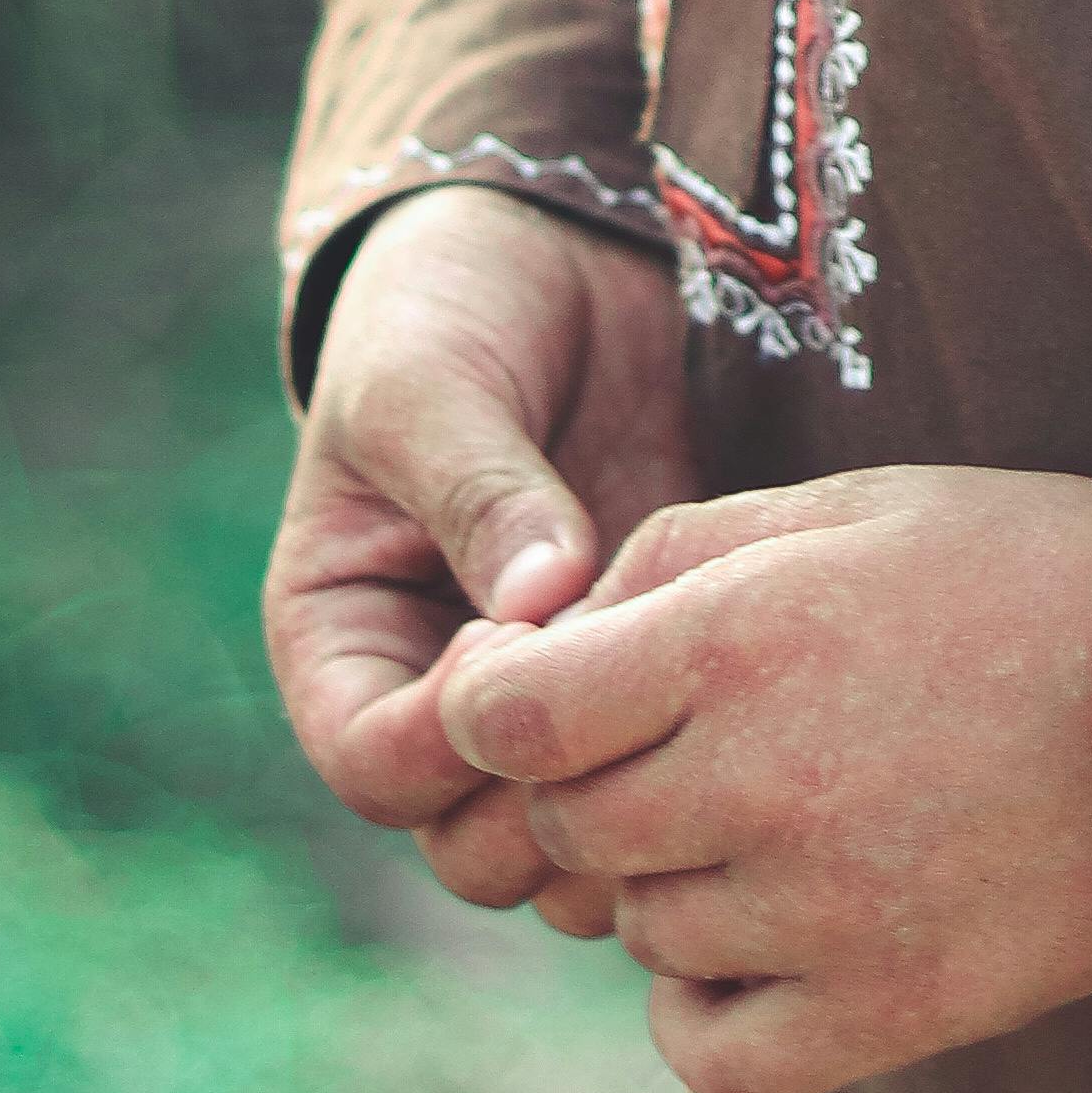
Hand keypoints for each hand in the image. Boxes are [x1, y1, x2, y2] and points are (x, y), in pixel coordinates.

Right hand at [263, 185, 696, 926]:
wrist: (557, 248)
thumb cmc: (453, 306)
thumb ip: (476, 492)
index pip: (375, 769)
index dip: (444, 740)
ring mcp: (548, 697)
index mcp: (347, 643)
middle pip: (472, 844)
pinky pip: (664, 768)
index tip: (515, 644)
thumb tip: (542, 603)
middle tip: (627, 693)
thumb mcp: (430, 383)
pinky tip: (744, 671)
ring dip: (633, 795)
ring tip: (689, 680)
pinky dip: (700, 750)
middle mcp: (438, 697)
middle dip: (545, 799)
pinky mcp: (643, 669)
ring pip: (576, 841)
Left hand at [431, 464, 1091, 1092]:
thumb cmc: (1021, 569)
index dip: (499, 701)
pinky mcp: (889, 1011)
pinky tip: (762, 934)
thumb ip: (675, 555)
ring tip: (777, 812)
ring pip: (639, 929)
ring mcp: (824, 911)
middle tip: (688, 742)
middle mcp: (762, 780)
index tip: (544, 689)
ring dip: (669, 878)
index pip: (507, 715)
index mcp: (740, 636)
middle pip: (569, 826)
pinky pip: (706, 1051)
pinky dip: (701, 1005)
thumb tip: (537, 645)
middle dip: (595, 782)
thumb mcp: (847, 504)